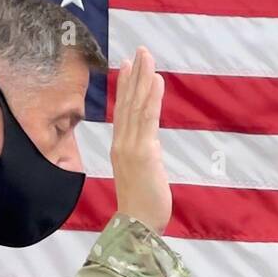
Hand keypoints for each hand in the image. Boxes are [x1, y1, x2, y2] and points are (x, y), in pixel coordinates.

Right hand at [111, 47, 172, 233]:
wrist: (137, 226)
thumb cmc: (142, 206)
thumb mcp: (144, 174)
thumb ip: (147, 156)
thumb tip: (152, 145)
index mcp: (121, 148)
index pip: (124, 111)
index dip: (126, 87)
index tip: (128, 65)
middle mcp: (122, 143)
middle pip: (128, 102)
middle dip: (134, 75)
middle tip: (139, 51)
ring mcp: (131, 147)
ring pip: (136, 105)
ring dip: (143, 79)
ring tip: (147, 57)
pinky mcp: (144, 152)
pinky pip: (147, 119)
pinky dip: (151, 97)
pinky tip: (156, 80)